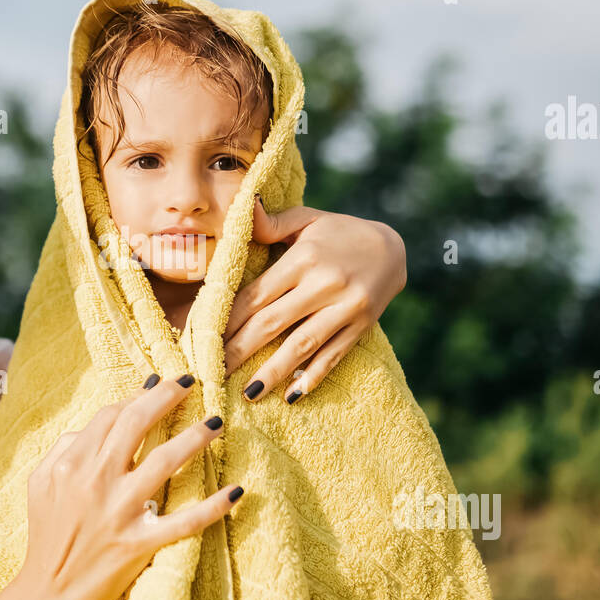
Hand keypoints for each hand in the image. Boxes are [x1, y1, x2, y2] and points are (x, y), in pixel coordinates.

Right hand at [19, 373, 243, 599]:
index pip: (111, 415)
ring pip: (164, 461)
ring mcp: (119, 512)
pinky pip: (184, 521)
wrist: (46, 594)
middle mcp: (96, 481)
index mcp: (71, 463)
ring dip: (195, 437)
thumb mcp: (39, 484)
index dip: (139, 395)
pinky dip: (213, 506)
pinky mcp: (139, 544)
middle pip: (137, 423)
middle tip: (192, 382)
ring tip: (217, 421)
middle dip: (168, 396)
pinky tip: (236, 490)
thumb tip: (93, 427)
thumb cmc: (45, 536)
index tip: (160, 384)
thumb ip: (63, 449)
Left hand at [222, 196, 406, 403]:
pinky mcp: (362, 325)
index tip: (205, 339)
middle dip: (240, 349)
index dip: (228, 320)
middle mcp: (324, 284)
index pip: (257, 294)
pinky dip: (314, 375)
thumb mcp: (308, 219)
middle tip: (213, 372)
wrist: (394, 247)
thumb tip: (243, 205)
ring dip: (274, 372)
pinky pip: (335, 354)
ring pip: (302, 344)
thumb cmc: (339, 232)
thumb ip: (273, 222)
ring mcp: (346, 307)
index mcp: (303, 259)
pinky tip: (293, 395)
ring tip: (249, 393)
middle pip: (273, 322)